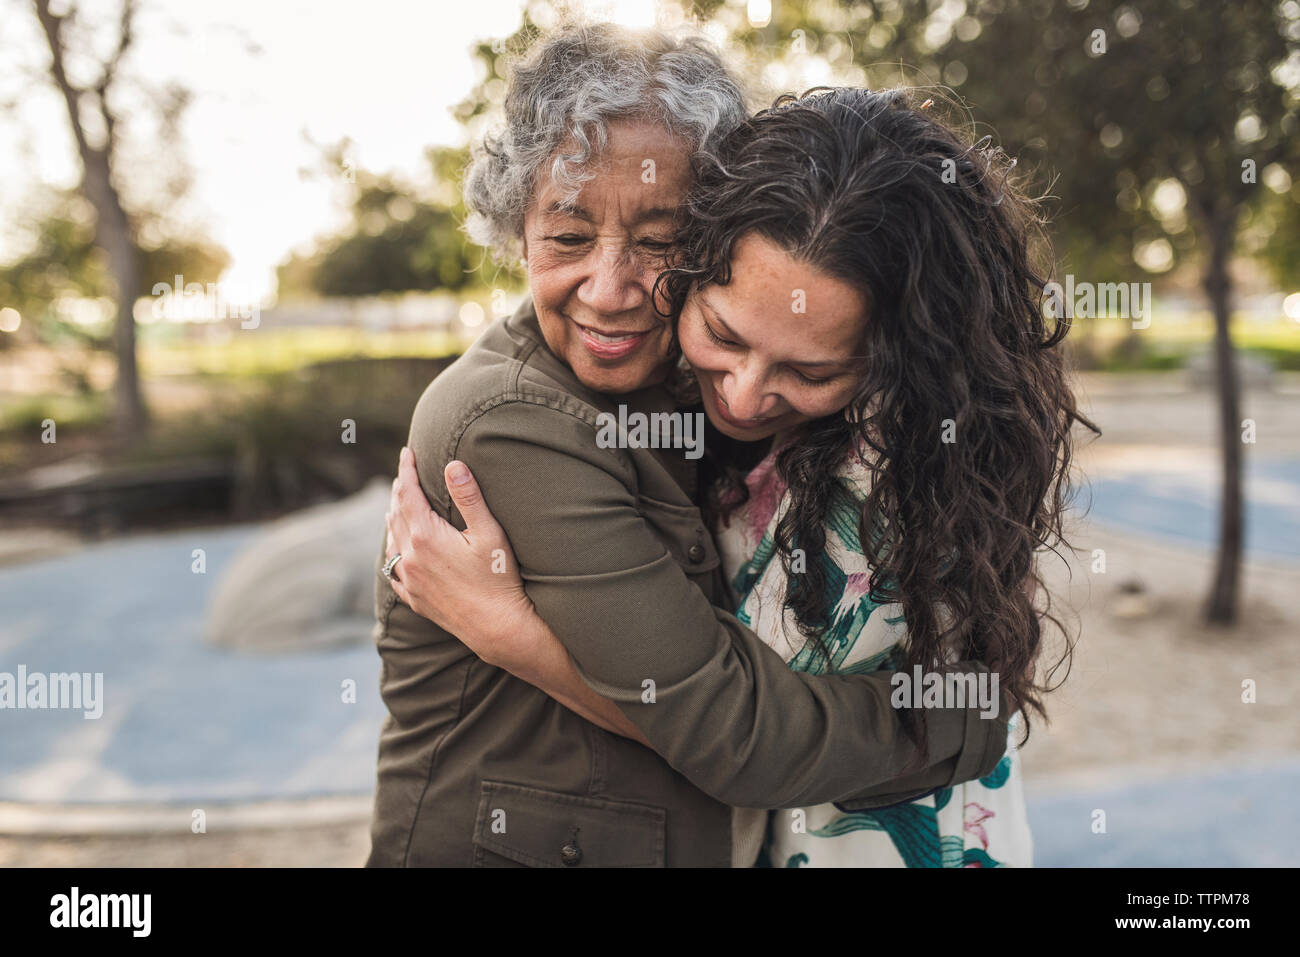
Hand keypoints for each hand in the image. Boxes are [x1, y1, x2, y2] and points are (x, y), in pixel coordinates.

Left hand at [384, 447, 535, 666]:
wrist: (497, 627)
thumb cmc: (499, 579)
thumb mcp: (489, 533)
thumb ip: (469, 497)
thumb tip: (452, 465)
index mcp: (426, 536)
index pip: (408, 493)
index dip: (407, 470)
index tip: (407, 452)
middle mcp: (410, 557)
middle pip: (396, 514)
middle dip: (399, 491)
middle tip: (404, 474)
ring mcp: (410, 580)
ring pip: (392, 541)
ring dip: (394, 519)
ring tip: (397, 505)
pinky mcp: (414, 598)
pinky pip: (394, 570)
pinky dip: (394, 551)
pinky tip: (398, 551)